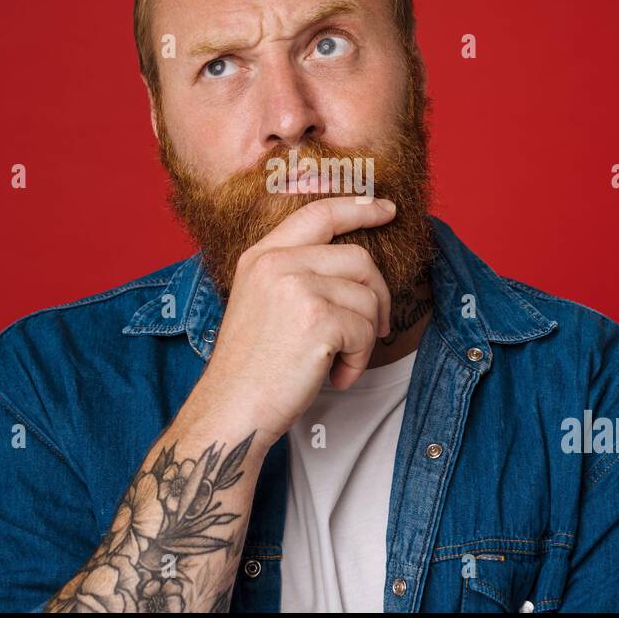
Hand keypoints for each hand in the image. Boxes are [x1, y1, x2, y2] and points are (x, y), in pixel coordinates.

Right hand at [195, 195, 396, 440]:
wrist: (231, 410)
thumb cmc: (252, 368)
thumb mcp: (262, 303)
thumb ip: (296, 274)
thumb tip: (357, 268)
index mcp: (261, 256)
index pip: (319, 213)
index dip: (358, 207)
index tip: (387, 209)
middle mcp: (277, 263)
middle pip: (358, 258)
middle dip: (378, 296)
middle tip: (375, 329)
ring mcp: (297, 288)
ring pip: (368, 298)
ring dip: (365, 338)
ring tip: (338, 362)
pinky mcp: (318, 319)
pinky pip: (366, 331)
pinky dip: (359, 361)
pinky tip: (334, 376)